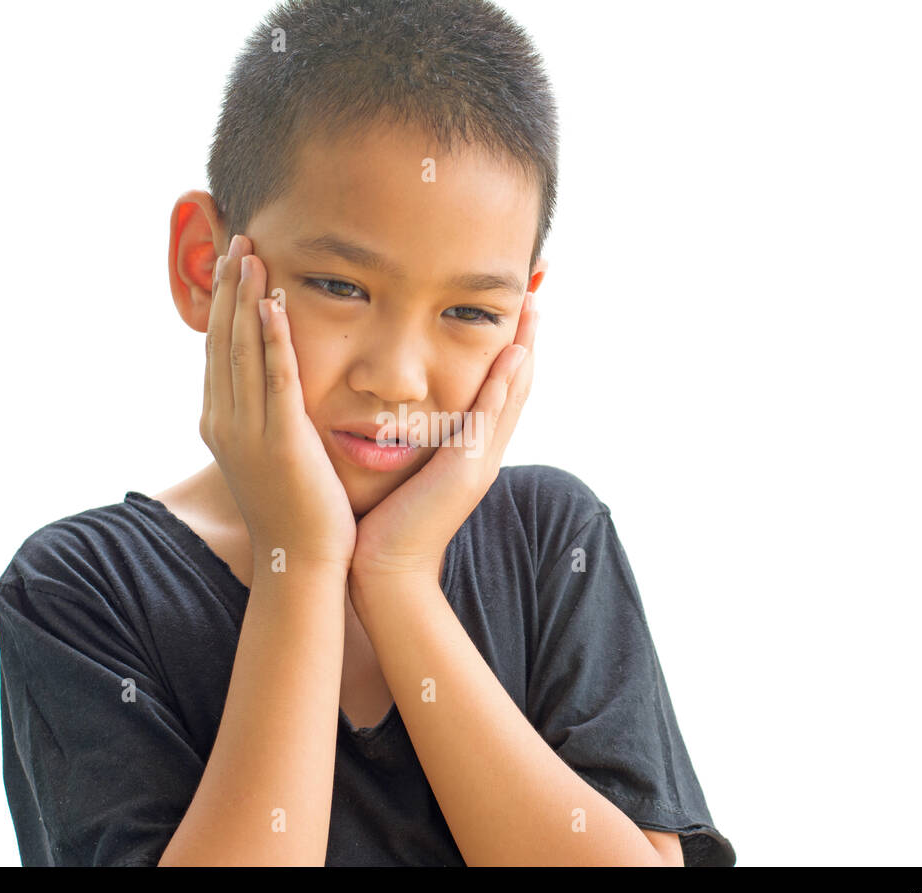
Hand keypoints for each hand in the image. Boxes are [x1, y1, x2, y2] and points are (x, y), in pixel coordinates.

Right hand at [201, 234, 355, 569]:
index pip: (219, 352)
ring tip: (250, 253)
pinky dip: (273, 338)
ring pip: (244, 351)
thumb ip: (267, 421)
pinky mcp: (280, 442)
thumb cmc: (296, 515)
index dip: (223, 305)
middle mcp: (225, 422)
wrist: (299, 564)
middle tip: (234, 240)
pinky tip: (274, 302)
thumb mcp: (269, 459)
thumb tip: (274, 395)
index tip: (230, 264)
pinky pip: (275, 379)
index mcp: (221, 424)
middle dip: (228, 289)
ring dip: (246, 298)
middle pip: (224, 341)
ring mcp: (248, 432)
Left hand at [350, 290, 538, 581]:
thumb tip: (396, 416)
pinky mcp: (468, 470)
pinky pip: (492, 418)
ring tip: (534, 309)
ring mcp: (480, 461)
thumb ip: (410, 442)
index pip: (498, 391)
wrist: (387, 568)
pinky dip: (504, 385)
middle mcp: (483, 452)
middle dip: (528, 339)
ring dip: (525, 350)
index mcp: (469, 450)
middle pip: (517, 385)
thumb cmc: (385, 522)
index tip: (513, 313)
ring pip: (512, 395)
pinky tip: (512, 353)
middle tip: (536, 294)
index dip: (510, 352)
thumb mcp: (405, 471)